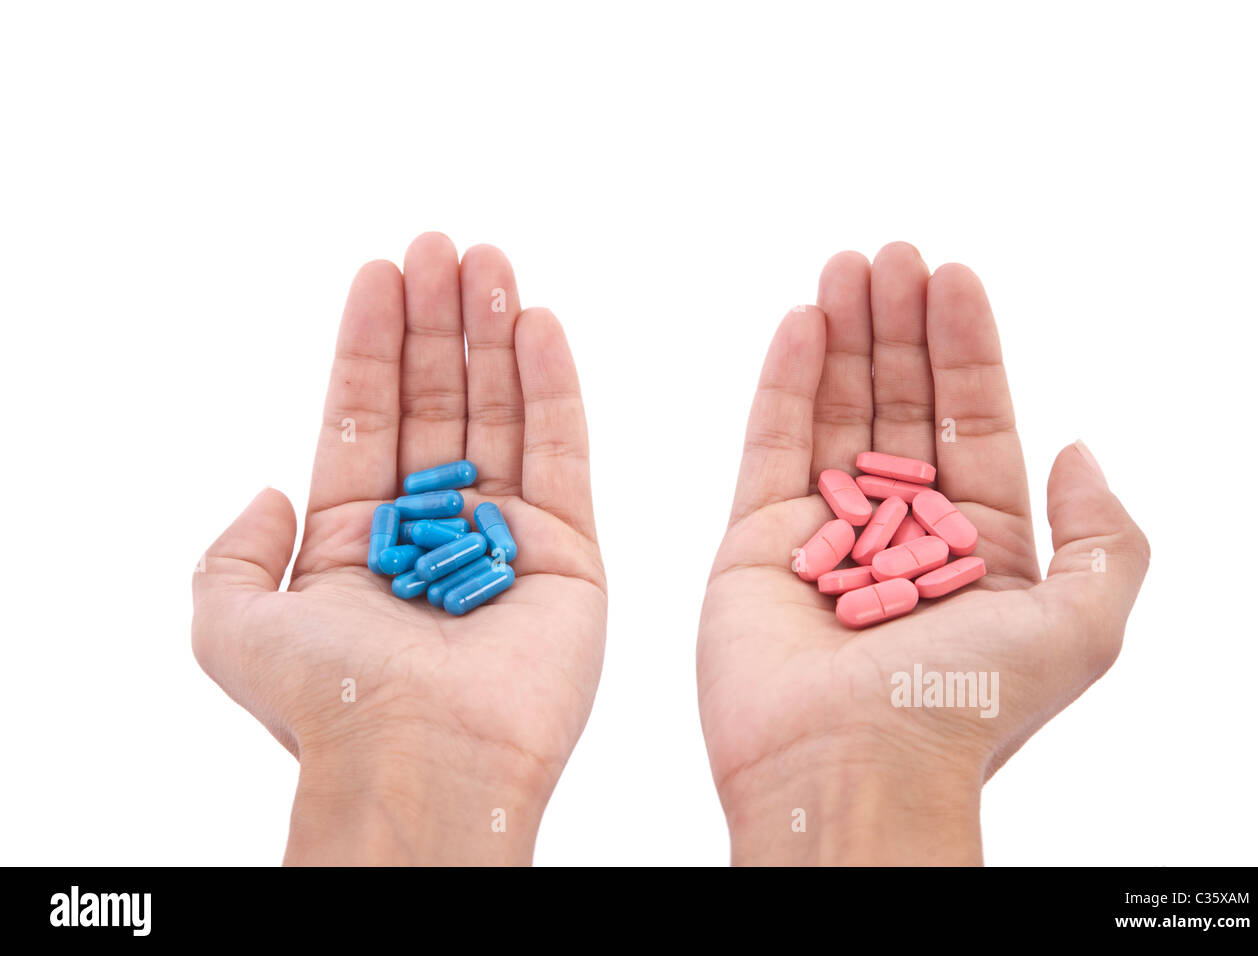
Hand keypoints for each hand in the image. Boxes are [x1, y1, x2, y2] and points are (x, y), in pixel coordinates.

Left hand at [192, 233, 604, 864]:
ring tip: (488, 259)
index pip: (367, 417)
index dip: (371, 344)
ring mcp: (506, 537)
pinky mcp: (570, 552)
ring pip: (502, 412)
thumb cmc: (329, 698)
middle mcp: (434, 530)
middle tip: (441, 244)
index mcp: (359, 539)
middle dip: (437, 321)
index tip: (379, 271)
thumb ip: (230, 555)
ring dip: (495, 333)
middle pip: (439, 402)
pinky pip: (564, 451)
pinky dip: (555, 385)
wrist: (424, 759)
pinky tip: (541, 323)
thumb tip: (268, 492)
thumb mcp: (230, 625)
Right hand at [698, 244, 1148, 864]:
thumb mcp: (1084, 623)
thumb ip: (1106, 535)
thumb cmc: (965, 706)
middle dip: (900, 326)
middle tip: (892, 252)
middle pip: (901, 406)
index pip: (972, 423)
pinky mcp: (756, 539)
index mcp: (977, 548)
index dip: (966, 348)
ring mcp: (825, 533)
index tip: (955, 275)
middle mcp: (901, 534)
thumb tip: (1080, 450)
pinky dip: (785, 380)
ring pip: (836, 412)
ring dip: (844, 335)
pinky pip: (770, 444)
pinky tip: (802, 320)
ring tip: (846, 263)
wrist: (850, 766)